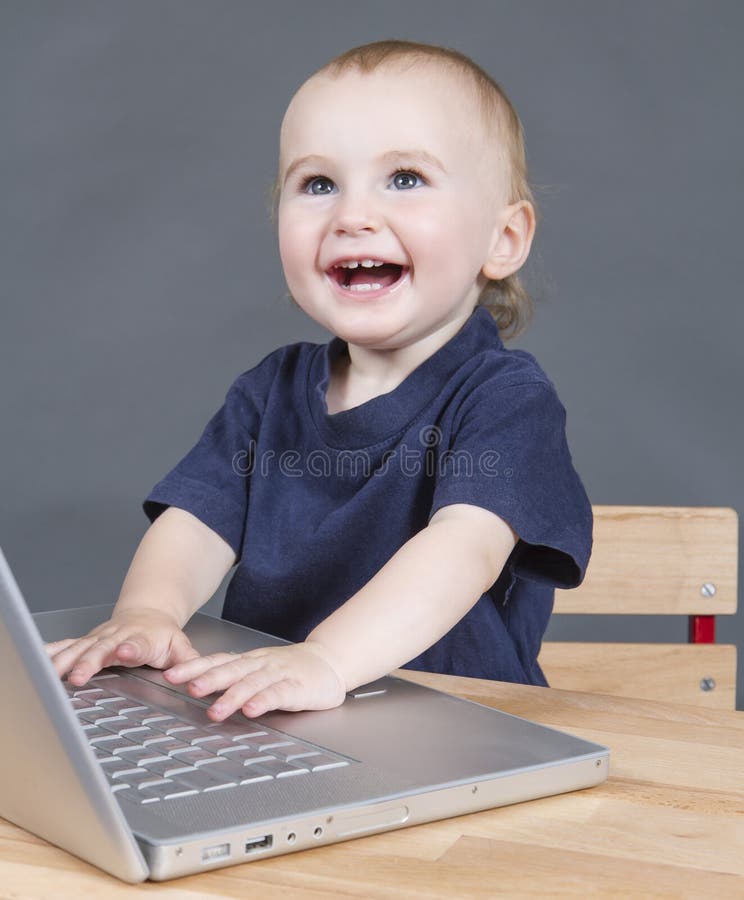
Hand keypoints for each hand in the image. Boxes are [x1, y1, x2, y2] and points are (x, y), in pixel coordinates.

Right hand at [45, 608, 198, 685]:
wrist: (148, 614)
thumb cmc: (162, 635)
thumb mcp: (181, 647)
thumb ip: (187, 662)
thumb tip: (193, 676)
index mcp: (143, 639)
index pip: (136, 644)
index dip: (130, 649)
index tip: (124, 653)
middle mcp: (117, 637)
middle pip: (101, 649)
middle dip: (88, 662)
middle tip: (78, 675)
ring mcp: (99, 638)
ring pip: (79, 648)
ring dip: (64, 661)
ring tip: (51, 675)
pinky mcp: (86, 641)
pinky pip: (66, 646)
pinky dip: (51, 652)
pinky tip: (37, 659)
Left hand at [163, 641, 346, 719]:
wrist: (329, 661)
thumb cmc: (290, 669)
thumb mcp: (258, 669)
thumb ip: (232, 677)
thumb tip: (197, 685)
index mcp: (249, 661)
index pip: (218, 661)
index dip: (194, 668)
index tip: (171, 675)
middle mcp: (261, 664)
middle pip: (231, 670)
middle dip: (208, 679)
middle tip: (189, 688)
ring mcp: (280, 674)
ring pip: (252, 683)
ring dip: (232, 696)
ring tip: (215, 710)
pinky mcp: (297, 687)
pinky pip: (279, 694)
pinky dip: (264, 701)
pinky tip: (252, 710)